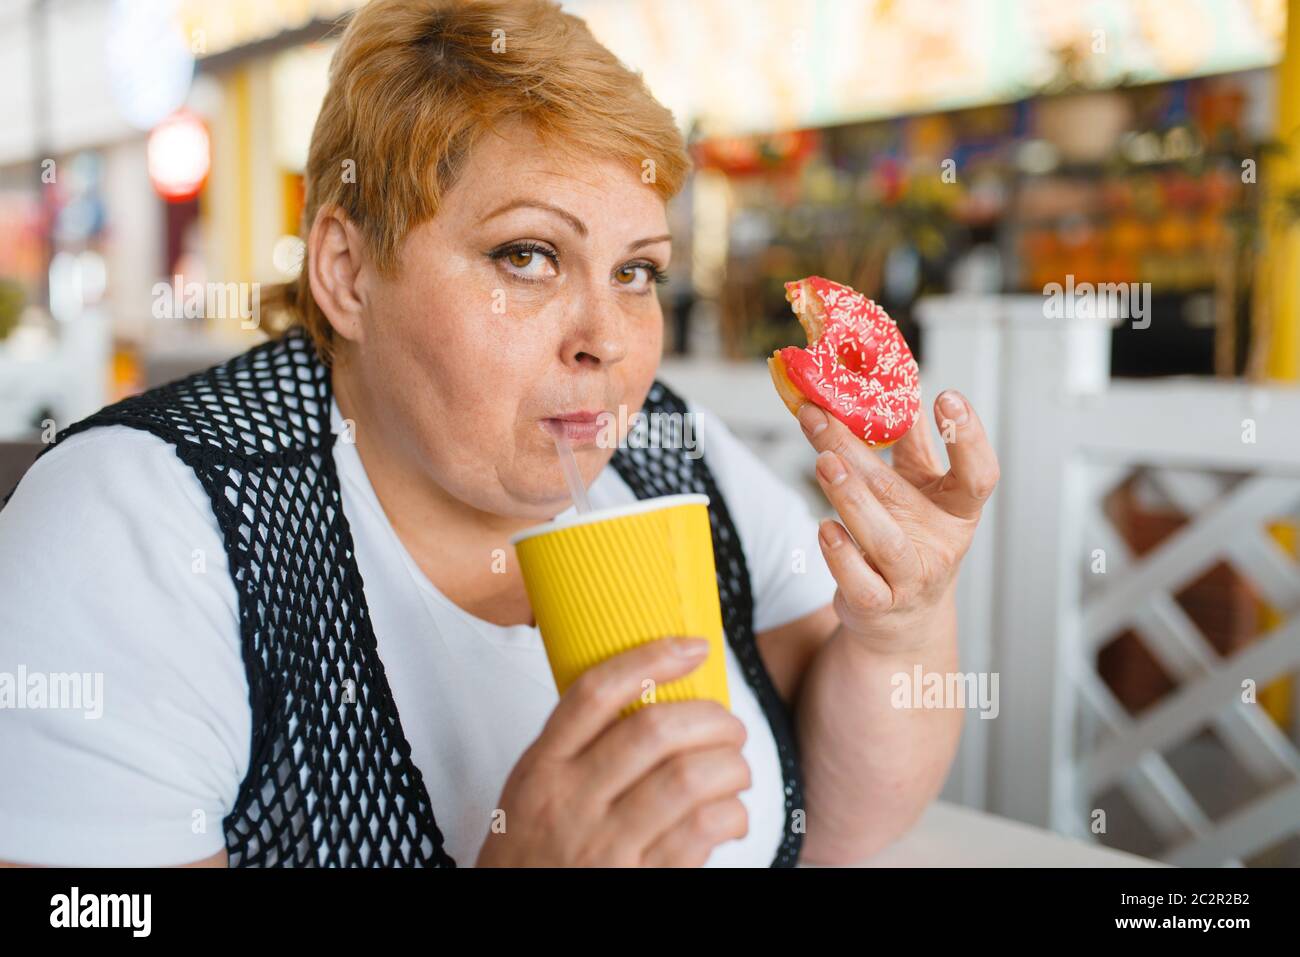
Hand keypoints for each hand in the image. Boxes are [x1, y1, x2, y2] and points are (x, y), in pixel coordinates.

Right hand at [475, 636, 750, 866]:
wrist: (514, 915)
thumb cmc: (532, 851)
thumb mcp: (532, 789)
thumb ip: (577, 746)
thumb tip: (652, 692)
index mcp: (542, 766)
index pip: (594, 693)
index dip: (651, 659)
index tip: (693, 647)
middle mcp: (569, 801)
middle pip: (654, 731)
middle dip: (711, 719)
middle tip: (730, 726)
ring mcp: (603, 846)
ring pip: (688, 780)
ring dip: (730, 767)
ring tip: (736, 770)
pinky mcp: (636, 883)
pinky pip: (700, 834)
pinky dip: (731, 815)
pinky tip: (730, 815)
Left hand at [796, 390, 998, 652]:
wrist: (903, 618)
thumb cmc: (913, 538)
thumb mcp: (922, 490)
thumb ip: (914, 441)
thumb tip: (898, 384)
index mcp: (957, 510)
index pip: (978, 475)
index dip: (968, 438)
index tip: (947, 398)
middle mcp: (939, 543)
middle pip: (900, 494)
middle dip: (857, 451)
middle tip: (822, 416)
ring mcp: (911, 577)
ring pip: (882, 539)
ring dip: (850, 499)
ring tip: (823, 463)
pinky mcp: (878, 604)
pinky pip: (859, 581)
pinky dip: (840, 555)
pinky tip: (823, 528)